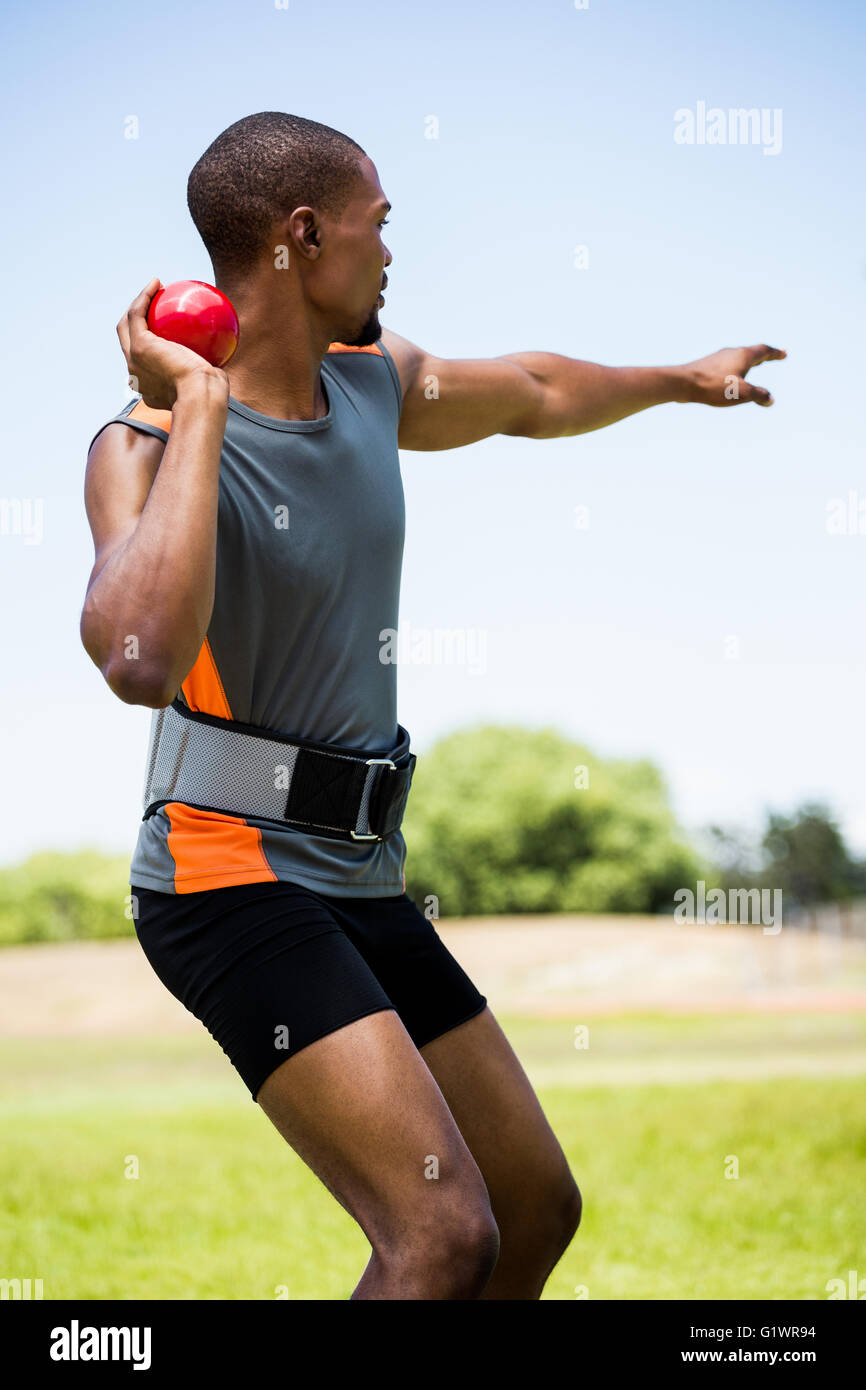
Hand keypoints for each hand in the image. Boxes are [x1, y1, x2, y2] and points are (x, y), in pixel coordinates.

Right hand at [116, 277, 229, 410]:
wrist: (200, 397)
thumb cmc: (212, 394)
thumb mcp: (210, 386)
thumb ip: (207, 375)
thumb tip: (219, 366)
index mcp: (148, 389)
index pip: (144, 365)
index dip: (150, 347)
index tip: (167, 334)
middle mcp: (135, 375)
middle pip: (127, 341)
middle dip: (136, 322)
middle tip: (155, 307)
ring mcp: (133, 360)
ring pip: (127, 325)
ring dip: (137, 304)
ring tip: (155, 290)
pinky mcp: (139, 345)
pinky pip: (138, 312)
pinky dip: (144, 296)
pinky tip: (157, 282)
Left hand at [682, 344, 786, 407]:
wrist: (683, 383)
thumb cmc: (714, 386)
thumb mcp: (741, 393)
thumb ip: (758, 395)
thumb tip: (770, 399)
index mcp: (743, 355)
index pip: (764, 351)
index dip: (775, 353)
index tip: (783, 353)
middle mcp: (731, 352)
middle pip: (751, 352)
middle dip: (763, 356)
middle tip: (772, 356)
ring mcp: (718, 357)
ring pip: (738, 357)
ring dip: (748, 361)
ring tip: (753, 365)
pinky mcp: (707, 365)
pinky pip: (727, 365)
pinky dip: (735, 368)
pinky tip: (730, 375)